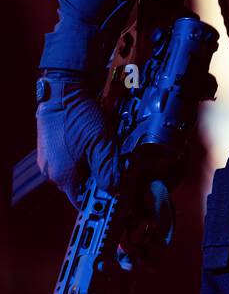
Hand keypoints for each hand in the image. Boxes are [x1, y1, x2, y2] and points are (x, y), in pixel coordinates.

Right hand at [36, 72, 120, 208]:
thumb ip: (108, 170)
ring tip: (100, 148)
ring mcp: (48, 160)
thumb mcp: (101, 144)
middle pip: (79, 185)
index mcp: (63, 176)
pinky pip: (67, 159)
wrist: (62, 93)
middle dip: (96, 177)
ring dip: (88, 165)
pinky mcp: (48, 149)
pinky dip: (80, 155)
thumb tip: (114, 190)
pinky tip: (89, 142)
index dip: (98, 198)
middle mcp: (52, 172)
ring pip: (74, 171)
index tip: (111, 192)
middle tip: (111, 163)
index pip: (81, 200)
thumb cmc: (79, 117)